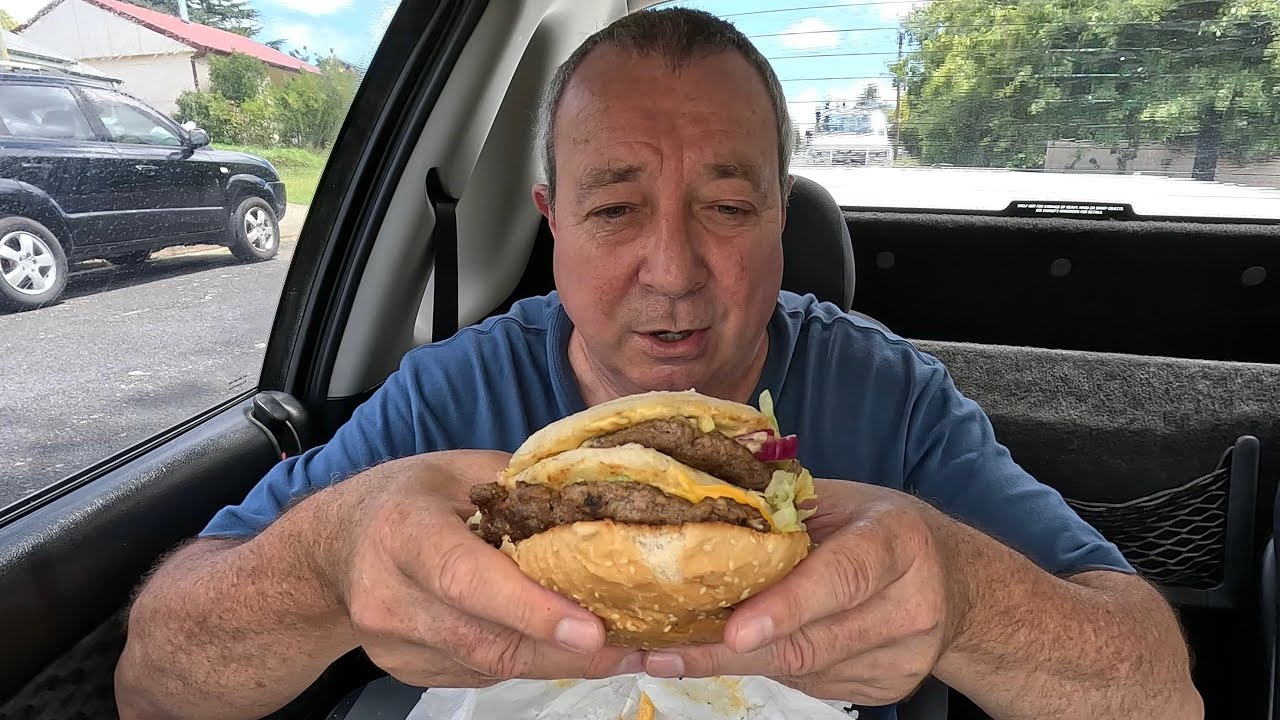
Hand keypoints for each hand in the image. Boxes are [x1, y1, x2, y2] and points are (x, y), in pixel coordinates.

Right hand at [334, 450, 644, 687]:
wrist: (332, 550)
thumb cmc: (405, 498)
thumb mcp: (458, 470)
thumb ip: (521, 488)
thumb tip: (595, 504)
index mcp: (404, 532)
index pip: (468, 579)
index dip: (531, 608)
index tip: (592, 629)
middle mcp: (391, 597)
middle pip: (488, 640)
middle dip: (569, 648)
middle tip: (639, 646)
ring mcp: (397, 645)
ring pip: (494, 665)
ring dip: (562, 659)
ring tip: (625, 647)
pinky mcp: (412, 672)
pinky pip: (485, 672)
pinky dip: (532, 658)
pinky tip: (570, 644)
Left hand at [642, 479, 960, 705]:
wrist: (956, 582)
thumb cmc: (881, 528)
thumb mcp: (843, 501)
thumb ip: (785, 509)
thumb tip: (703, 510)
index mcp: (897, 541)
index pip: (840, 578)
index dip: (786, 606)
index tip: (733, 629)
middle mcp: (910, 605)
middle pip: (812, 641)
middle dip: (730, 649)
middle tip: (662, 648)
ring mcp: (902, 657)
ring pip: (803, 670)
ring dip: (735, 661)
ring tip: (670, 649)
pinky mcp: (887, 688)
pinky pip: (810, 684)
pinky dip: (765, 666)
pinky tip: (729, 651)